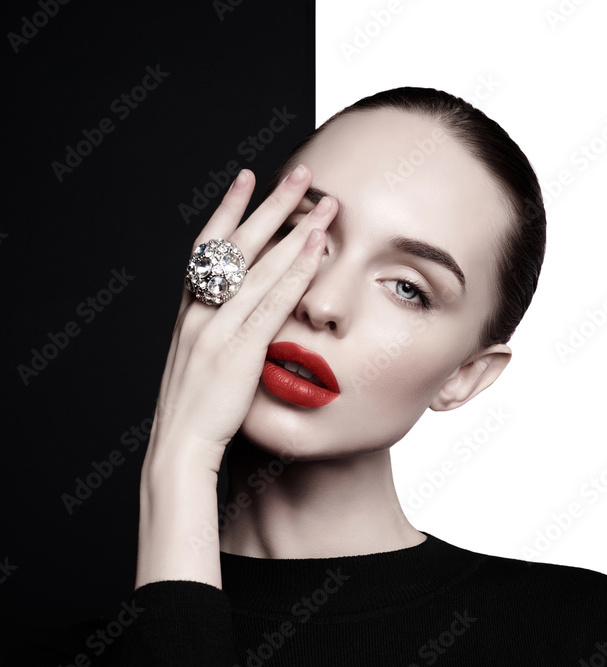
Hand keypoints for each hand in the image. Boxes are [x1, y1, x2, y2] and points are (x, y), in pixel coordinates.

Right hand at [143, 164, 337, 478]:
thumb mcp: (203, 367)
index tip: (247, 179)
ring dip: (293, 229)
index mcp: (190, 314)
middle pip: (237, 244)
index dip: (229, 210)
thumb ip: (221, 339)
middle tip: (301, 174)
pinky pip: (270, 302)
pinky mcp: (237, 350)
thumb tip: (244, 325)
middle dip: (270, 204)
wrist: (179, 449)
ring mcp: (217, 329)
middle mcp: (200, 312)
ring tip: (323, 201)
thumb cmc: (195, 416)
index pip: (209, 248)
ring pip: (258, 266)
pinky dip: (294, 272)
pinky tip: (315, 248)